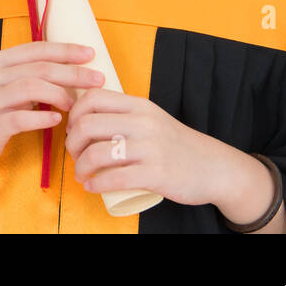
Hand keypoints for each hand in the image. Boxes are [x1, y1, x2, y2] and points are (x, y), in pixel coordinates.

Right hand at [0, 42, 102, 176]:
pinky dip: (43, 117)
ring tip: (74, 104)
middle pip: (38, 67)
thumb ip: (27, 75)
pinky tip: (57, 119)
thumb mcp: (2, 84)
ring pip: (30, 87)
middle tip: (97, 79)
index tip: (90, 53)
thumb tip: (69, 70)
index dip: (65, 50)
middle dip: (72, 72)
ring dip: (59, 94)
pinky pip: (22, 118)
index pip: (35, 49)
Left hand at [64, 87, 247, 207]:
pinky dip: (96, 184)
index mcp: (138, 105)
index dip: (74, 113)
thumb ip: (125, 114)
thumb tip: (86, 117)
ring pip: (97, 153)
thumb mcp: (151, 118)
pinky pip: (115, 178)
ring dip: (81, 166)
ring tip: (81, 174)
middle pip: (88, 125)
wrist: (214, 167)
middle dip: (72, 143)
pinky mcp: (156, 174)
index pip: (93, 98)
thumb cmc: (175, 144)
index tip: (72, 129)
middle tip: (73, 155)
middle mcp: (142, 122)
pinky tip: (92, 187)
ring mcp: (149, 148)